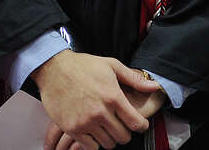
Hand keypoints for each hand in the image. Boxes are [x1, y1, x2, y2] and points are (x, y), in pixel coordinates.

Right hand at [50, 74, 168, 149]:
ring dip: (109, 138)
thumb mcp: (111, 66)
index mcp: (113, 96)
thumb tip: (155, 86)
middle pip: (123, 137)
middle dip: (124, 133)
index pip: (136, 123)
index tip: (139, 125)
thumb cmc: (83, 66)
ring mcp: (85, 122)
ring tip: (105, 127)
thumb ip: (134, 79)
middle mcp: (100, 112)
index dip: (141, 126)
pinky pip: (90, 147)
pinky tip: (92, 131)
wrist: (54, 69)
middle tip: (120, 125)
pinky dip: (94, 142)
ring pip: (107, 144)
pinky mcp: (72, 128)